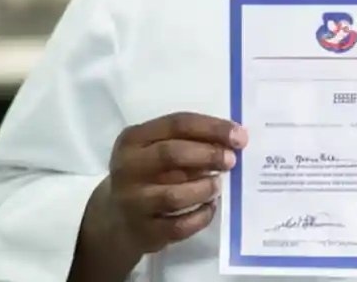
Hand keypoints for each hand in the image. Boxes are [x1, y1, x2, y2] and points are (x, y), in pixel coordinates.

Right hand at [105, 112, 247, 255]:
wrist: (117, 219)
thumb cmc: (146, 174)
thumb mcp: (155, 149)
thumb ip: (187, 141)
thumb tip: (231, 141)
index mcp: (133, 139)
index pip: (177, 124)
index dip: (212, 128)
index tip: (239, 136)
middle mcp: (128, 168)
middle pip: (172, 155)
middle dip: (209, 155)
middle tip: (231, 160)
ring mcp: (134, 202)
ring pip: (175, 195)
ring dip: (204, 188)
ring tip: (217, 185)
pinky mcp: (144, 231)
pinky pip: (180, 226)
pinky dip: (201, 216)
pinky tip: (209, 207)